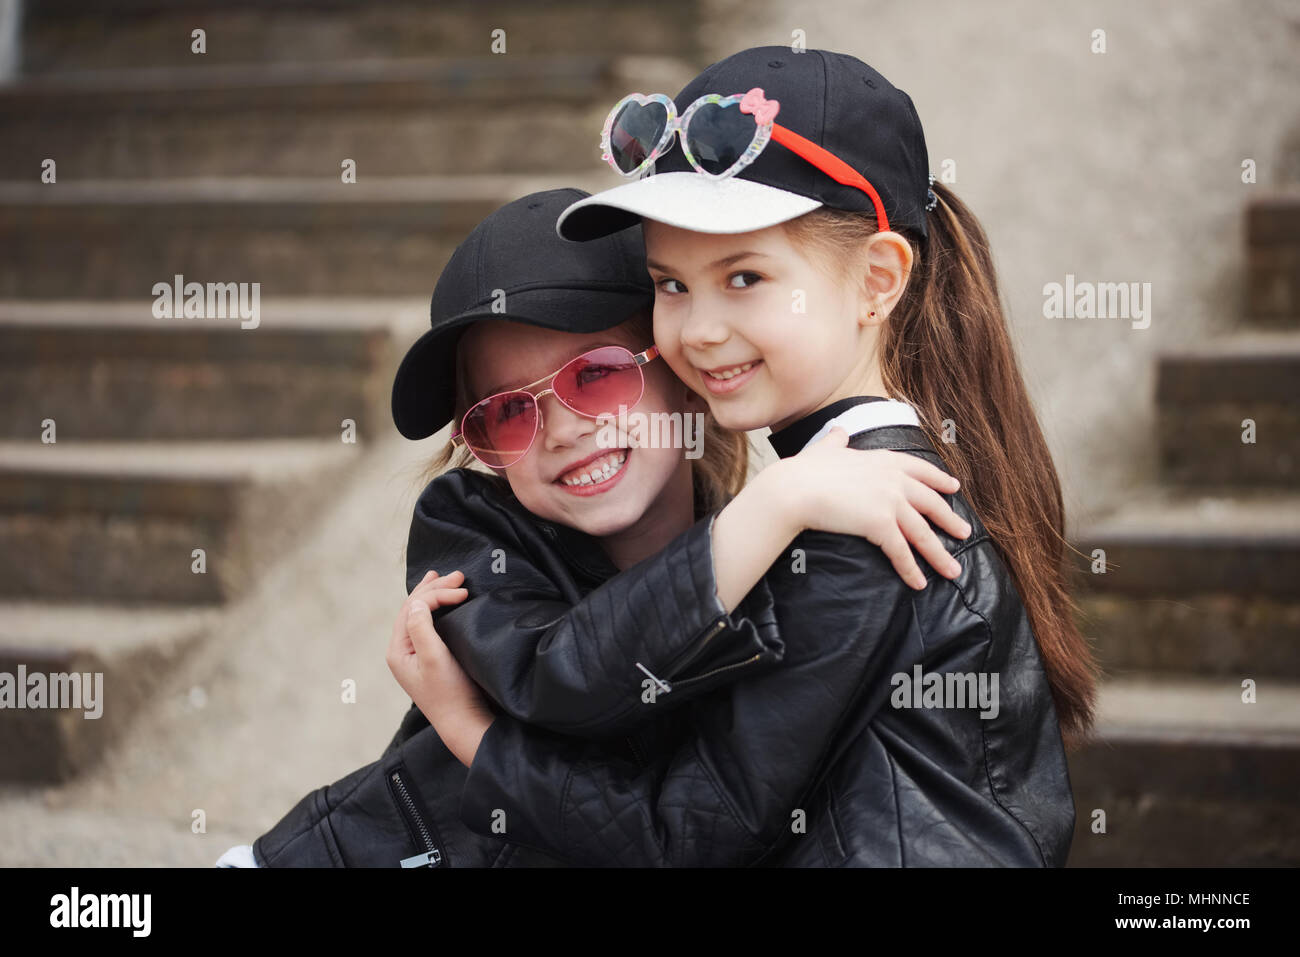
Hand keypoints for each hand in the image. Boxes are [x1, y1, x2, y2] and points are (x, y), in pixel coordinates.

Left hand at [385, 570, 492, 766]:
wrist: (464, 723)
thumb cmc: (451, 694)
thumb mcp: (435, 658)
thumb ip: (422, 628)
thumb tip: (417, 603)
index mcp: (398, 651)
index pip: (413, 608)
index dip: (437, 593)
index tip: (464, 591)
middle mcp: (403, 651)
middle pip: (414, 609)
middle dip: (435, 589)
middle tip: (458, 575)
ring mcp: (415, 656)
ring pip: (421, 616)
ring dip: (436, 596)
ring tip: (448, 580)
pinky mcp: (430, 660)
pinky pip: (429, 626)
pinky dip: (438, 610)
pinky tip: (446, 604)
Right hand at [775, 427, 971, 589]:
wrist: (794, 488)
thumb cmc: (804, 470)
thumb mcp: (825, 449)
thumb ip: (836, 440)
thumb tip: (839, 430)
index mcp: (882, 460)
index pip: (920, 469)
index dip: (939, 480)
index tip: (953, 487)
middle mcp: (893, 479)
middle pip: (930, 502)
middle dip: (949, 519)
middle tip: (964, 531)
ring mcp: (890, 501)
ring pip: (922, 532)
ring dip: (939, 554)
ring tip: (953, 570)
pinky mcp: (881, 524)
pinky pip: (900, 552)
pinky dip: (911, 569)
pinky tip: (919, 583)